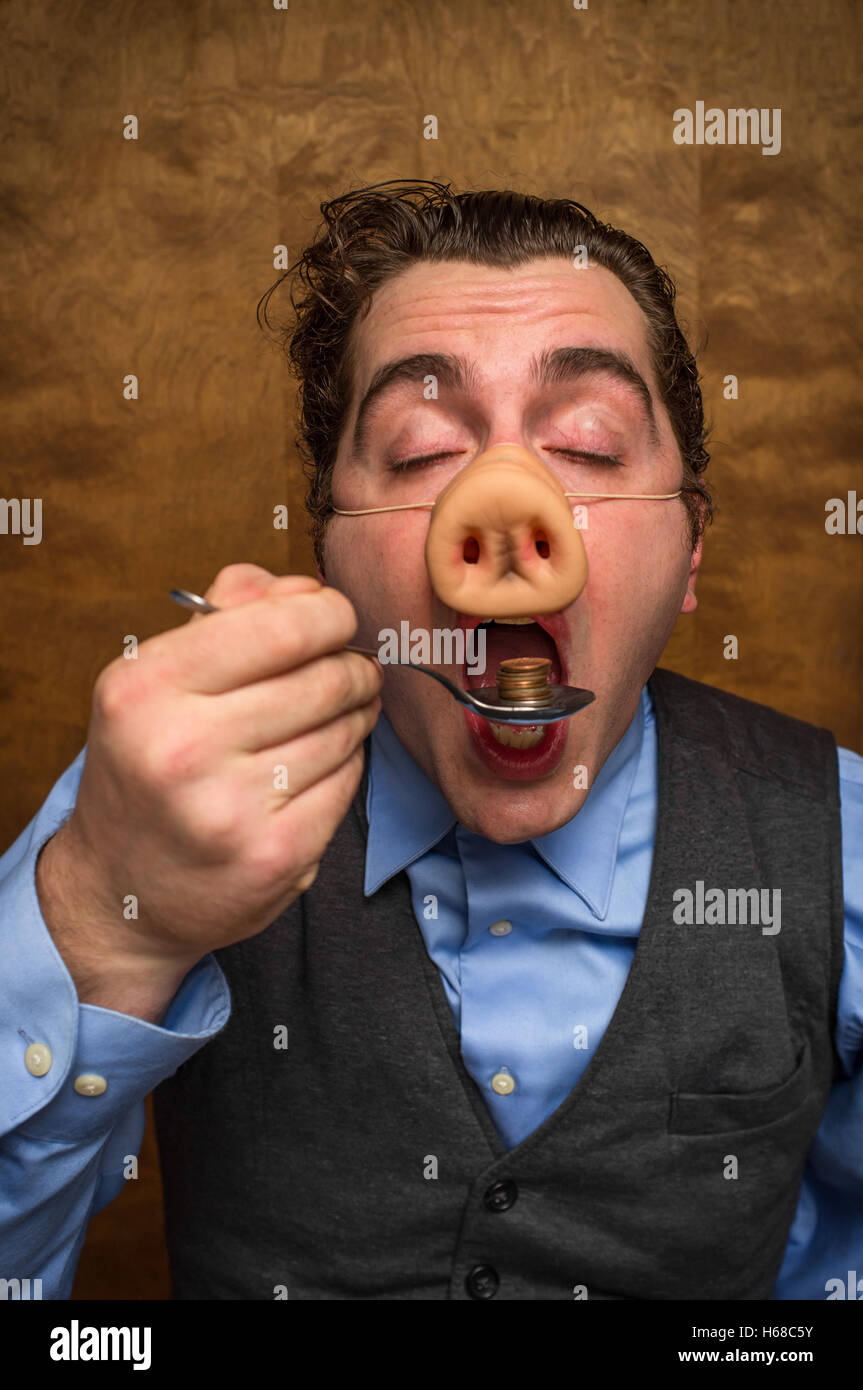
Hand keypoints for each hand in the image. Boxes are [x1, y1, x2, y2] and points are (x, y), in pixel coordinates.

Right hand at [49, 565, 381, 975]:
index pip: (281, 627)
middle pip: (325, 678)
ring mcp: (231, 810)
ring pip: (344, 731)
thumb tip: (309, 587)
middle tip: (353, 669)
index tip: (335, 618)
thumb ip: (229, 614)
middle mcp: (182, 749)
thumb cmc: (148, 766)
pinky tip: (320, 764)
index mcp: (145, 688)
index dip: (329, 613)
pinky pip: (347, 783)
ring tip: (337, 713)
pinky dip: (346, 765)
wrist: (122, 891)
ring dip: (355, 714)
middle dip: (353, 667)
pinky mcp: (276, 856)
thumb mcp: (157, 678)